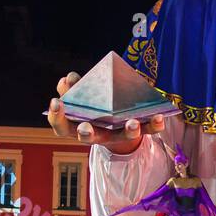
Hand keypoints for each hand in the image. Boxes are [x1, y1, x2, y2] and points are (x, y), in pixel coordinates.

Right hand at [46, 71, 165, 154]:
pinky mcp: (137, 132)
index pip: (61, 126)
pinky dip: (154, 124)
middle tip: (85, 128)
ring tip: (132, 123)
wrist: (118, 122)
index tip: (55, 102)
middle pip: (88, 137)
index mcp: (76, 126)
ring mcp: (116, 135)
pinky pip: (147, 130)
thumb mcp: (81, 96)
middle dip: (86, 133)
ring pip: (121, 137)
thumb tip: (69, 78)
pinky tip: (160, 116)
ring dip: (127, 131)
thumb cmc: (93, 106)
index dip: (56, 116)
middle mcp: (96, 134)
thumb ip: (73, 88)